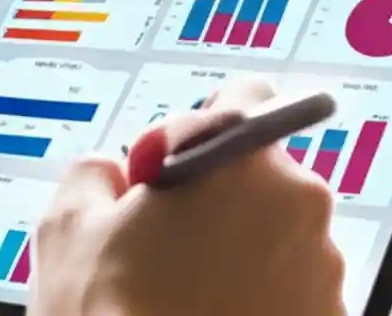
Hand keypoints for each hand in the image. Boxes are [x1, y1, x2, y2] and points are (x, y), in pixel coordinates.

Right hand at [30, 78, 344, 315]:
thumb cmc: (114, 314)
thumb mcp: (68, 224)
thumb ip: (94, 170)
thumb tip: (110, 172)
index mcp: (242, 162)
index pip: (246, 97)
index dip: (197, 127)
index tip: (171, 163)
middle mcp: (299, 206)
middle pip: (260, 170)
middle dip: (216, 194)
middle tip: (165, 237)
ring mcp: (323, 269)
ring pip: (278, 230)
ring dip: (239, 246)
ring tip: (184, 289)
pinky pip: (292, 285)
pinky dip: (259, 294)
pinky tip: (210, 313)